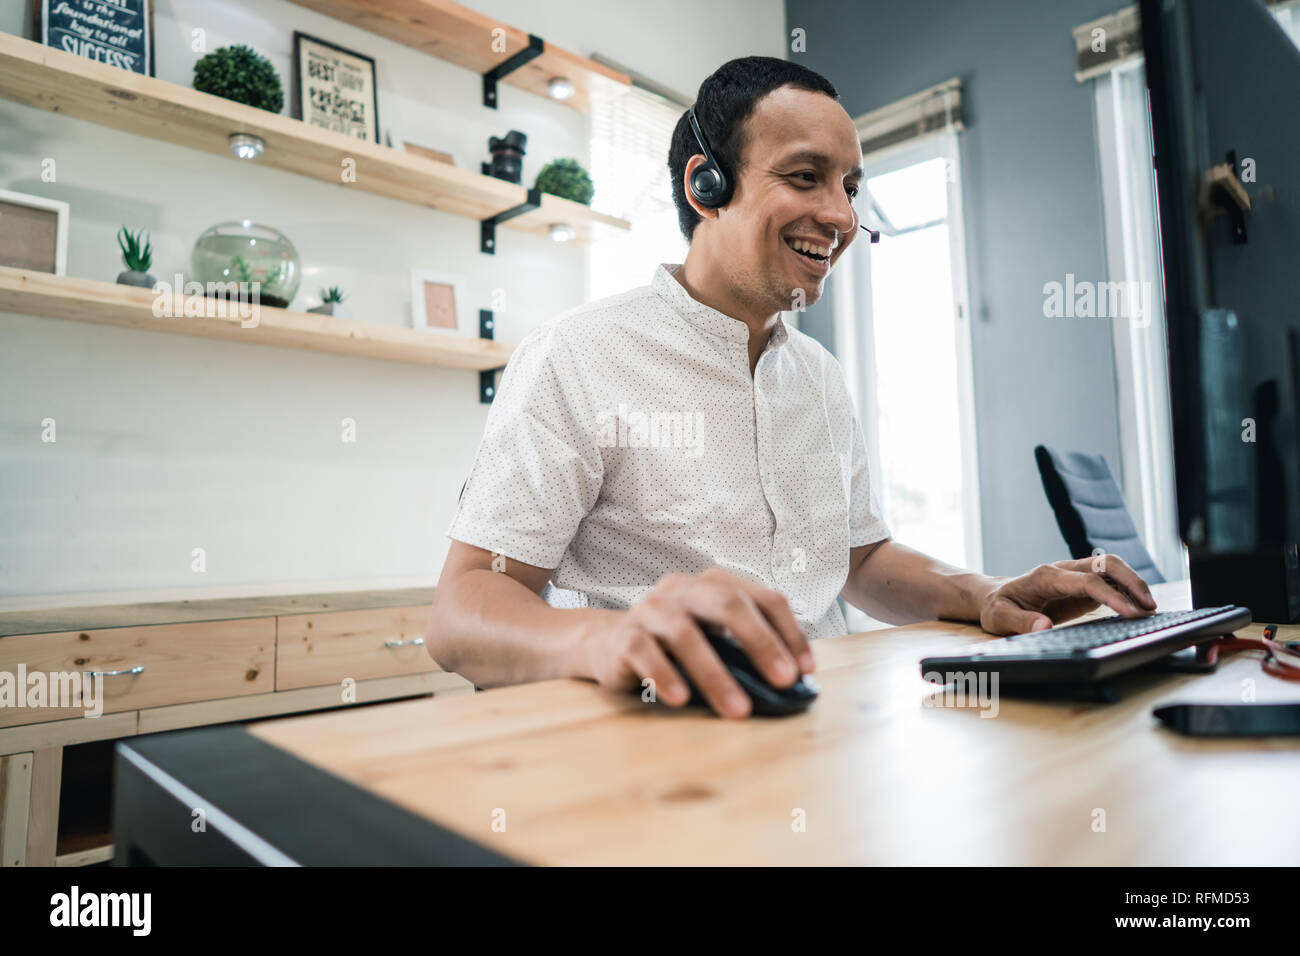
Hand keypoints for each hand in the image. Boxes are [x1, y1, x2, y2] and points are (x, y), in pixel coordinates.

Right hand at [582, 568, 813, 718]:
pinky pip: (645, 653)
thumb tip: (793, 684)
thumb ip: (746, 652)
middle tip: (783, 680)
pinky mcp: (624, 636)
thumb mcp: (715, 642)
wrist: (608, 646)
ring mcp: (651, 609)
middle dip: (761, 643)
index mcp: (714, 584)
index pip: (762, 598)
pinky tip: (682, 699)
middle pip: (728, 604)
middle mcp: (684, 589)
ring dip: (716, 675)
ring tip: (738, 709)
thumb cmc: (674, 648)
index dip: (789, 633)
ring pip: (686, 634)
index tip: (806, 670)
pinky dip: (665, 676)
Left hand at [977, 555, 1157, 635]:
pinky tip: (1140, 608)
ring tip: (1151, 610)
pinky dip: (1128, 591)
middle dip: (1132, 582)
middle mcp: (1065, 570)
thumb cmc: (997, 606)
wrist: (996, 597)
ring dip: (1135, 585)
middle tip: (1151, 607)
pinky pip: (1111, 582)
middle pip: (1107, 563)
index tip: (1131, 613)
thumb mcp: (1000, 617)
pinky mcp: (1083, 585)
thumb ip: (1020, 621)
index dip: (1112, 596)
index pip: (1088, 581)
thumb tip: (1043, 627)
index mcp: (1047, 576)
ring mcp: (1076, 575)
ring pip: (1113, 568)